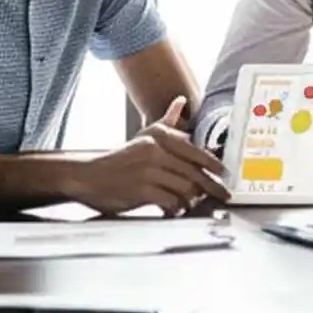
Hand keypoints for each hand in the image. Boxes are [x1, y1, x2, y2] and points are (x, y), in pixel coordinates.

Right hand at [70, 97, 231, 215]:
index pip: (196, 151)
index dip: (214, 165)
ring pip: (186, 189)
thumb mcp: (143, 136)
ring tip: (190, 203)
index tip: (225, 174)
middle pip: (195, 172)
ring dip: (191, 200)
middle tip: (222, 195)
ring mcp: (149, 170)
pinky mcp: (142, 190)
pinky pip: (171, 202)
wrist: (87, 177)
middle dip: (211, 187)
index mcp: (160, 136)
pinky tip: (173, 210)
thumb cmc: (119, 159)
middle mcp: (156, 150)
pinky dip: (176, 209)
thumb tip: (181, 101)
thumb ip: (166, 122)